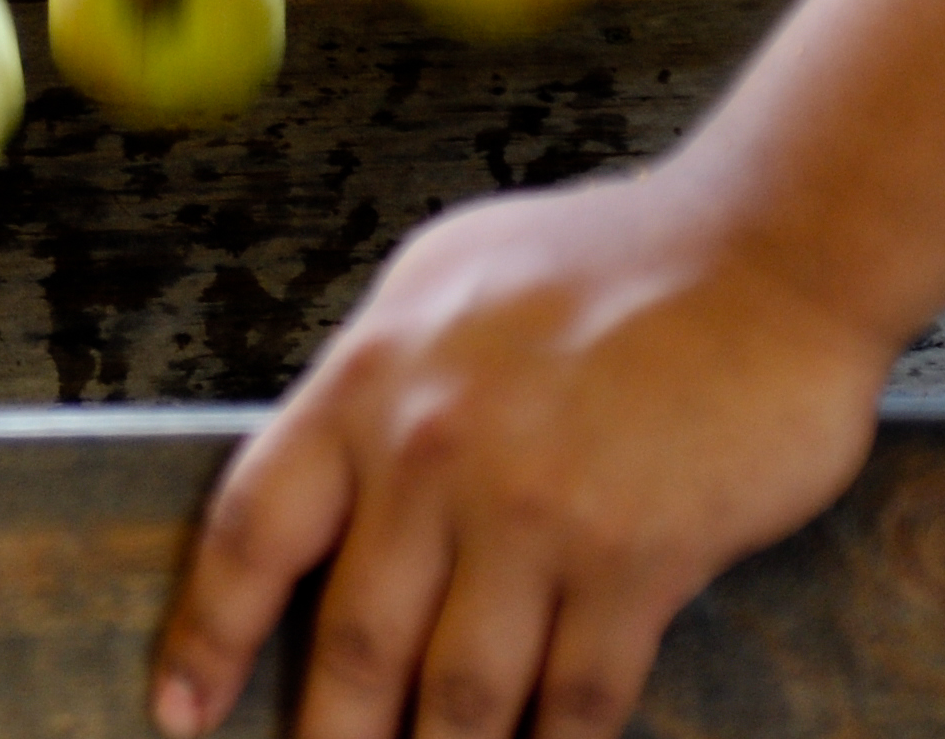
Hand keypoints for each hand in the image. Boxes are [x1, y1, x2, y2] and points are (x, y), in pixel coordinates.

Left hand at [150, 172, 889, 738]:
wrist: (765, 251)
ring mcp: (537, 516)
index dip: (208, 634)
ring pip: (460, 696)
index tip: (179, 709)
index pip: (253, 530)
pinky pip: (576, 699)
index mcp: (369, 383)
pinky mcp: (638, 563)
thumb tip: (332, 474)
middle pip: (354, 642)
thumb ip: (378, 384)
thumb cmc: (608, 259)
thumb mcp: (444, 284)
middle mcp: (435, 457)